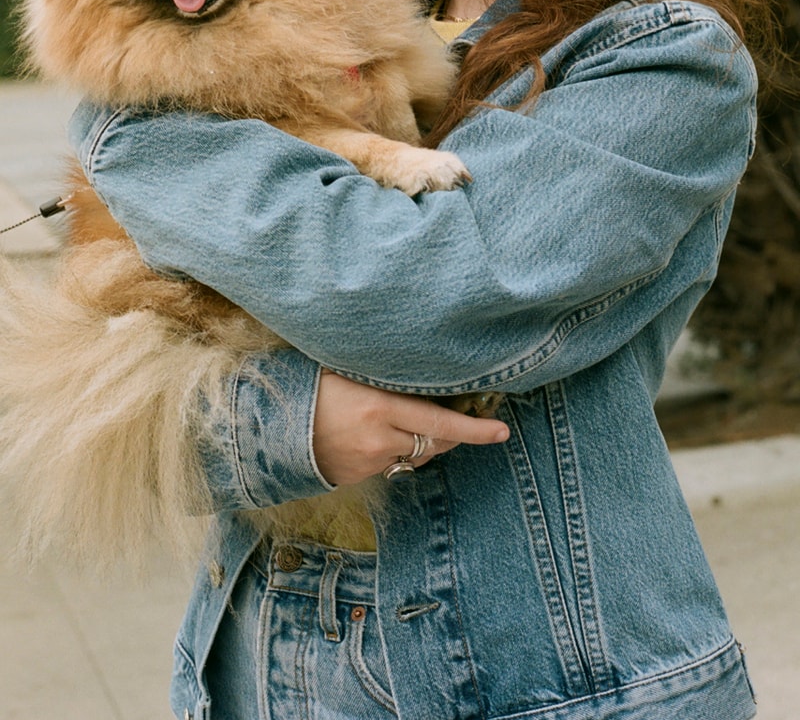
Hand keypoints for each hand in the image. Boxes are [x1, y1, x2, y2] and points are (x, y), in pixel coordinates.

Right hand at [313, 369, 509, 485]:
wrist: (266, 426)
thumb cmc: (308, 384)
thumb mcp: (349, 369)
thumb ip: (385, 375)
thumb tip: (423, 368)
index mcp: (379, 406)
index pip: (441, 422)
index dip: (476, 428)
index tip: (501, 430)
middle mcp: (379, 437)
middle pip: (436, 444)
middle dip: (457, 435)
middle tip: (471, 420)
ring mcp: (369, 461)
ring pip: (416, 456)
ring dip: (424, 442)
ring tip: (412, 418)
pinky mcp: (358, 476)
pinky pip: (391, 463)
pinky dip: (396, 450)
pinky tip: (380, 432)